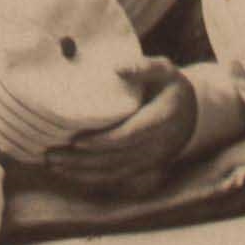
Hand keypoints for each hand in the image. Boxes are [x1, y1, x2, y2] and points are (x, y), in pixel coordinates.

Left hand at [32, 62, 199, 196]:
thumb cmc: (171, 88)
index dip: (103, 141)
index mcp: (160, 119)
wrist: (192, 115)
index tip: (77, 141)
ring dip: (81, 171)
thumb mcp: (165, 70)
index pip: (129, 134)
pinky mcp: (140, 168)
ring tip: (53, 165)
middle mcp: (154, 145)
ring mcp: (148, 160)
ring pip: (111, 171)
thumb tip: (117, 68)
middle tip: (51, 155)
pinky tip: (69, 173)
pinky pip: (113, 177)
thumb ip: (143, 67)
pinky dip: (90, 177)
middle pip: (114, 157)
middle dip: (81, 160)